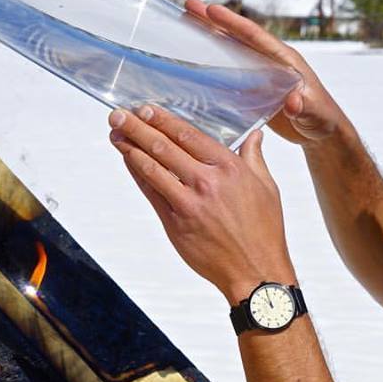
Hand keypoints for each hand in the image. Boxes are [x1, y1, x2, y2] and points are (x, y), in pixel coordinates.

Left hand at [108, 105, 296, 303]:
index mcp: (230, 168)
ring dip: (130, 149)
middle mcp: (207, 182)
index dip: (163, 120)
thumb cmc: (264, 231)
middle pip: (164, 147)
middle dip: (137, 128)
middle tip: (118, 115)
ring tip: (115, 134)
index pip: (189, 135)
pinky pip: (151, 193)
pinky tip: (129, 161)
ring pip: (152, 168)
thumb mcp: (267, 188)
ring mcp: (188, 204)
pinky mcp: (176, 224)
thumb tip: (255, 135)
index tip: (146, 109)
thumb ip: (254, 158)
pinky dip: (138, 174)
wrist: (255, 272)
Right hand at [184, 0, 348, 146]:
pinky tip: (194, 58)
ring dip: (209, 36)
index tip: (212, 10)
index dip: (233, 24)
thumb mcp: (315, 112)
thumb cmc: (322, 118)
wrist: (321, 131)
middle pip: (237, 37)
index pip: (255, 37)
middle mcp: (269, 61)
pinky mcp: (253, 88)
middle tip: (189, 5)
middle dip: (213, 21)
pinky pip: (229, 70)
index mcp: (284, 60)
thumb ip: (304, 106)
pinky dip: (212, 61)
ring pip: (231, 50)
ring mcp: (260, 73)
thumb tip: (292, 102)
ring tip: (186, 21)